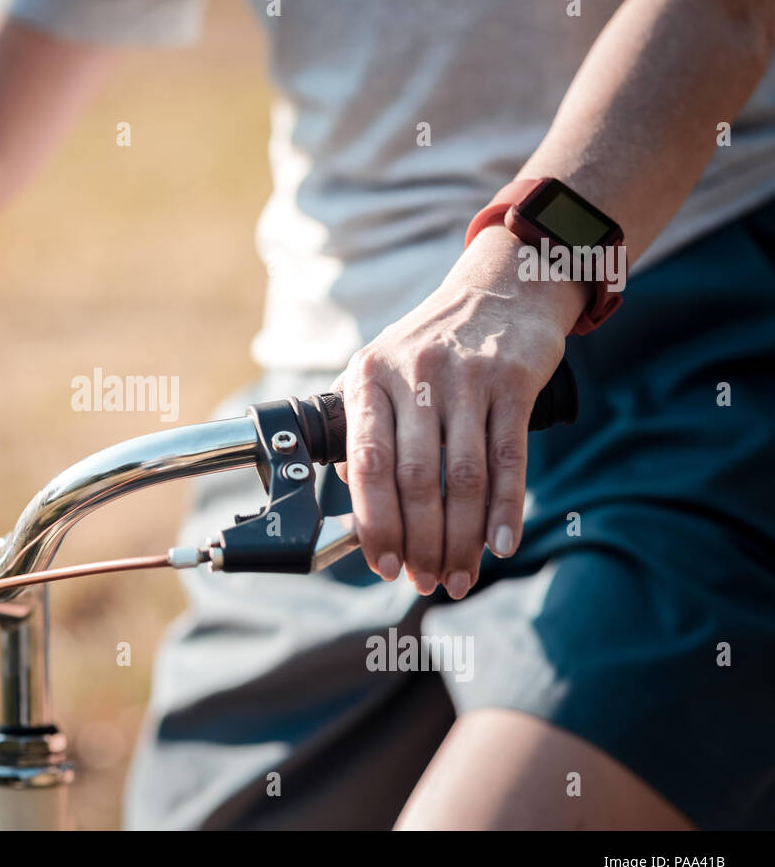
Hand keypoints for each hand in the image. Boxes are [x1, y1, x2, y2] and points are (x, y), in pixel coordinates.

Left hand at [335, 225, 586, 598]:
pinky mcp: (514, 381)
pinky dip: (505, 509)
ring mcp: (467, 378)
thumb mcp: (381, 370)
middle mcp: (414, 375)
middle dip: (421, 542)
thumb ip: (363, 427)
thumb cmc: (432, 343)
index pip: (366, 463)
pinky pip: (508, 458)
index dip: (374, 521)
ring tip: (460, 576)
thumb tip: (353, 499)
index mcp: (370, 377)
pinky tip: (499, 543)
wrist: (501, 286)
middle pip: (417, 479)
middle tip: (426, 580)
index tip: (381, 564)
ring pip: (463, 477)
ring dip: (461, 538)